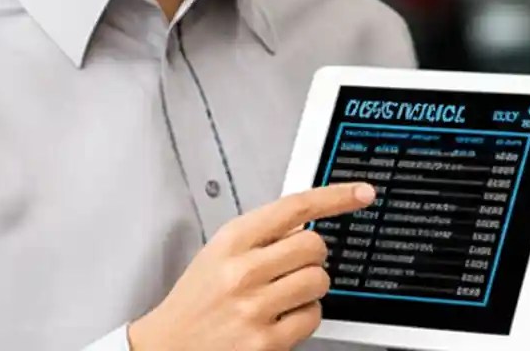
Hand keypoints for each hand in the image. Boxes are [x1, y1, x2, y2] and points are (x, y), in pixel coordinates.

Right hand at [128, 183, 374, 350]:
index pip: (295, 207)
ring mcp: (255, 307)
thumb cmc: (197, 300)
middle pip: (315, 245)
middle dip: (311, 256)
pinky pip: (313, 316)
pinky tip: (279, 318)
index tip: (361, 193)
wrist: (168, 347)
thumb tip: (307, 224)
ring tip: (280, 296)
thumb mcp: (218, 253)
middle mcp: (243, 271)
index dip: (336, 197)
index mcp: (231, 241)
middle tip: (291, 267)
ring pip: (319, 281)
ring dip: (308, 288)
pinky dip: (303, 316)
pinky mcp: (266, 341)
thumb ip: (260, 236)